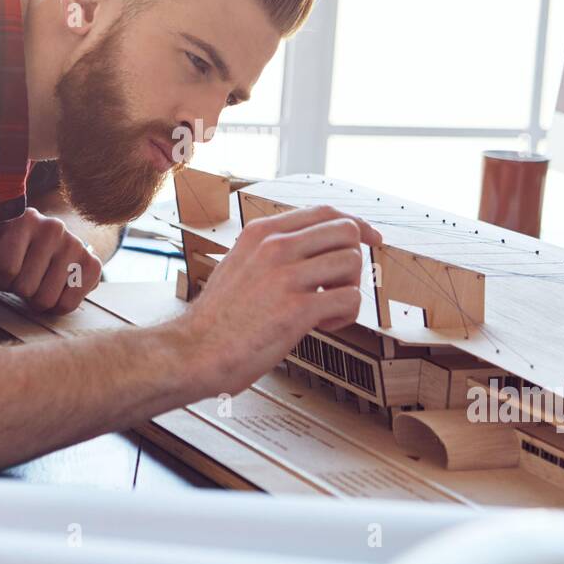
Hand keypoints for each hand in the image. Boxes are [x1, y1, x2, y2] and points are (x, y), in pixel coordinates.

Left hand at [0, 208, 102, 313]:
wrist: (51, 243)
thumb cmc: (13, 250)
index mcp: (25, 219)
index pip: (6, 268)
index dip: (1, 278)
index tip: (5, 271)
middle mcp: (54, 227)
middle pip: (25, 287)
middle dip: (20, 291)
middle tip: (24, 279)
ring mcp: (76, 244)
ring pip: (46, 299)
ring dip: (37, 301)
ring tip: (38, 284)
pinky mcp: (92, 263)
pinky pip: (68, 304)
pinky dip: (58, 307)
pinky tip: (55, 290)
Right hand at [177, 205, 382, 395]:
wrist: (193, 352)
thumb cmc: (218, 317)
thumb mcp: (239, 263)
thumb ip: (272, 250)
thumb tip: (314, 246)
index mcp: (262, 232)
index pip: (324, 211)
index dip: (356, 224)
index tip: (370, 238)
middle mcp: (275, 247)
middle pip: (346, 231)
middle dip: (353, 259)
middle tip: (339, 285)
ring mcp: (286, 276)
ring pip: (352, 262)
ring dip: (350, 288)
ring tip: (326, 308)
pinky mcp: (297, 309)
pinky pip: (350, 299)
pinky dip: (346, 315)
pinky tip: (323, 325)